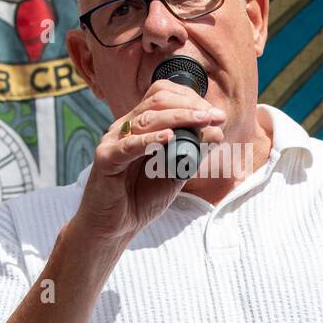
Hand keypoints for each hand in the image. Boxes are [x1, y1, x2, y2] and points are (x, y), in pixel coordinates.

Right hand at [73, 80, 226, 246]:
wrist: (114, 226)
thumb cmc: (142, 197)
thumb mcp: (174, 171)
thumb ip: (191, 152)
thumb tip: (216, 132)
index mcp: (140, 125)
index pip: (163, 96)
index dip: (191, 100)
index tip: (216, 114)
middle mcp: (125, 127)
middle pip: (157, 101)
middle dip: (191, 106)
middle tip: (216, 116)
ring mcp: (113, 141)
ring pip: (146, 119)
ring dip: (179, 118)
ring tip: (203, 121)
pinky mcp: (105, 159)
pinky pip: (128, 145)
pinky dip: (150, 140)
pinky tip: (170, 138)